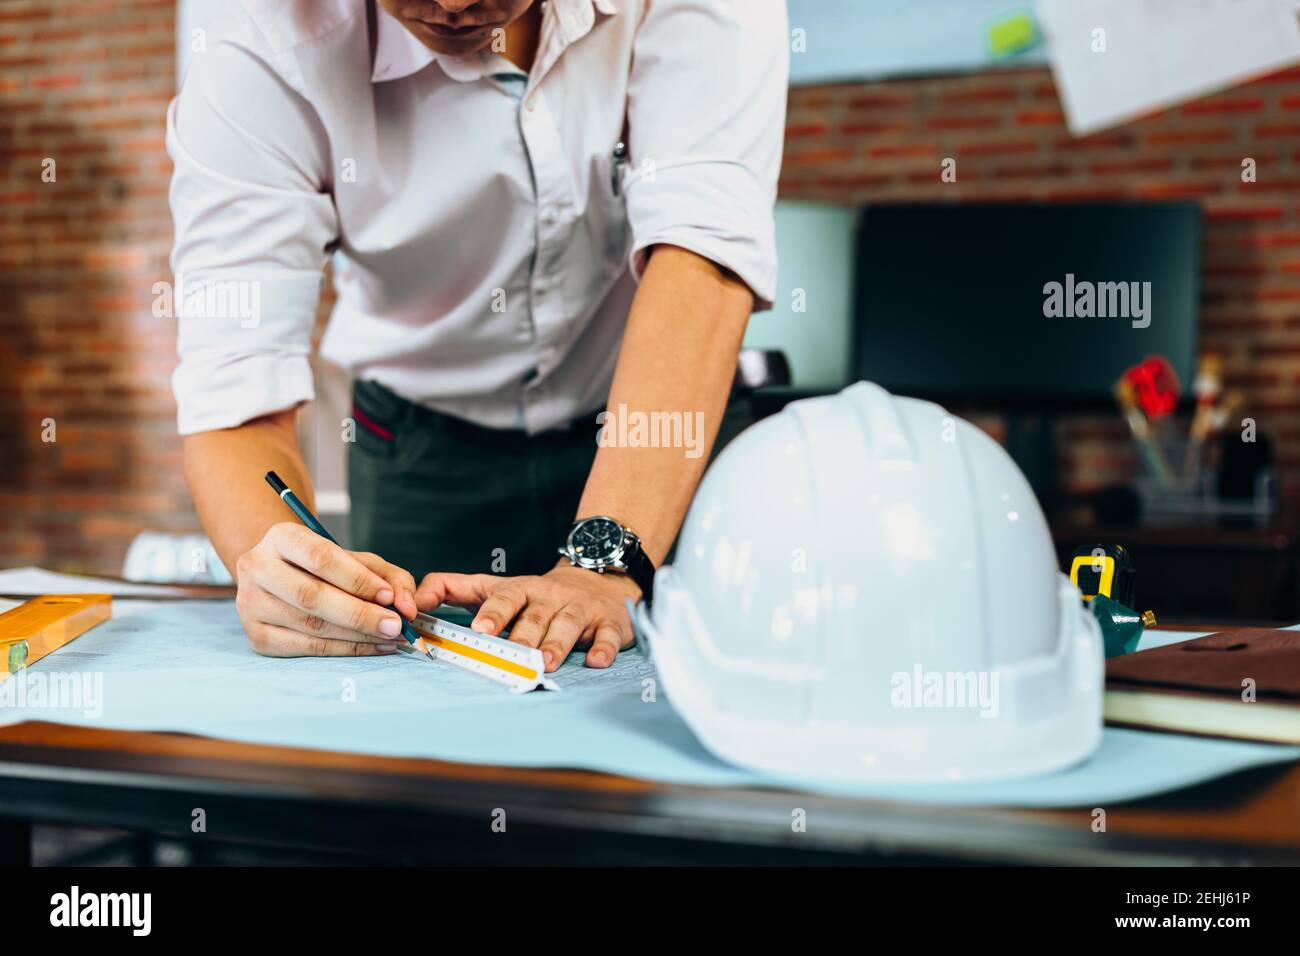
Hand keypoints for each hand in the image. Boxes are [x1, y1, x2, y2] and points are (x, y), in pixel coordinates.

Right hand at [235, 522, 418, 656]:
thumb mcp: (356, 560)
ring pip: (310, 625)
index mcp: (282, 537)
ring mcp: (251, 603)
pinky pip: (305, 647)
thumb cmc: (325, 567)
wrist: (280, 577)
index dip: (357, 579)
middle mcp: (258, 567)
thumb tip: (406, 605)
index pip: (320, 558)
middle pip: (312, 596)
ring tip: (389, 637)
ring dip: (357, 636)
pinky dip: (344, 650)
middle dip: (360, 614)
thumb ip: (387, 576)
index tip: (388, 597)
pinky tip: (370, 646)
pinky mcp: (255, 635)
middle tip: (395, 625)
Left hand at [415, 562, 639, 671]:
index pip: (503, 598)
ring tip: (546, 662)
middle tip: (513, 650)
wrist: (595, 581)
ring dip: (557, 643)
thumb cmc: (534, 594)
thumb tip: (415, 598)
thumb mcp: (495, 586)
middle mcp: (549, 597)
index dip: (492, 612)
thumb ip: (453, 588)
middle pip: (535, 614)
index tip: (479, 628)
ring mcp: (579, 609)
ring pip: (568, 624)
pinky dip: (603, 648)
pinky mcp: (608, 622)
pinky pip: (607, 634)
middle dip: (524, 632)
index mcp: (520, 590)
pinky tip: (596, 661)